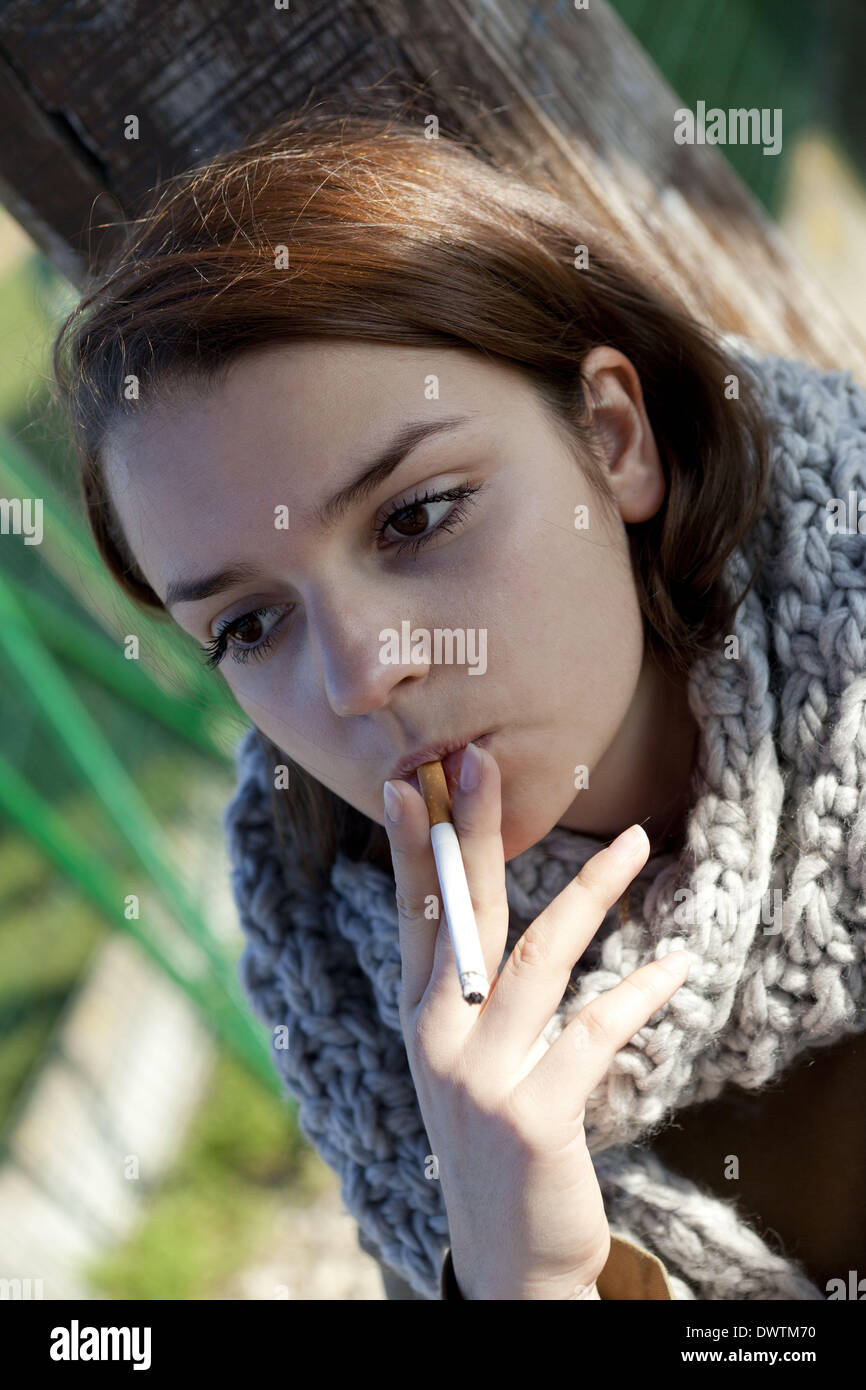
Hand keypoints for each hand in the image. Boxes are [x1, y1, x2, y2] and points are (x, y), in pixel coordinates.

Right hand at [383, 741, 688, 1299]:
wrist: (503, 1252)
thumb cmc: (491, 1136)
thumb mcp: (461, 1057)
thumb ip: (465, 986)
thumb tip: (479, 909)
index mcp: (419, 1014)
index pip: (412, 913)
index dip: (410, 846)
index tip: (409, 780)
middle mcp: (438, 1036)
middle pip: (462, 915)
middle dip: (469, 833)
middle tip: (479, 762)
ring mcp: (482, 1076)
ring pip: (539, 958)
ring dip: (591, 893)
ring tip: (634, 841)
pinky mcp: (535, 1113)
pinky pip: (597, 1030)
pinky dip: (641, 991)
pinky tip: (675, 965)